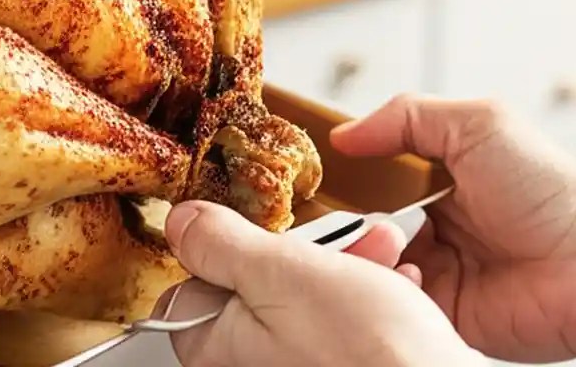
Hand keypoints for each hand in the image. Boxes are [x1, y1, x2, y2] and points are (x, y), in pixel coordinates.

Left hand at [158, 200, 481, 366]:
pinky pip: (341, 328)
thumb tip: (182, 224)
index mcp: (218, 348)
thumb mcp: (281, 272)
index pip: (193, 285)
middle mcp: (252, 366)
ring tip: (378, 252)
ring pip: (306, 302)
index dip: (232, 248)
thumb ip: (221, 245)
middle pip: (256, 288)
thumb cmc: (367, 350)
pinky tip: (393, 285)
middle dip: (305, 251)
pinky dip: (368, 300)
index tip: (265, 230)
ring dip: (345, 265)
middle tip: (339, 240)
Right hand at [331, 94, 575, 361]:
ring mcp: (431, 272)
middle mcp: (425, 227)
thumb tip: (342, 136)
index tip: (307, 174)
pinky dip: (387, 287)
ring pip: (365, 264)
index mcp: (429, 182)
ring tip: (384, 238)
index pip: (363, 180)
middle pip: (353, 224)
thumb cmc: (549, 187)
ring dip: (362, 251)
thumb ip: (405, 117)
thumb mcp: (476, 124)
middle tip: (331, 211)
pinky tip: (408, 271)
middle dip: (337, 219)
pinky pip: (390, 302)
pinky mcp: (438, 313)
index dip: (335, 178)